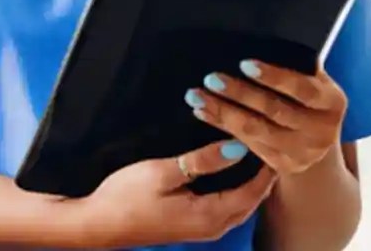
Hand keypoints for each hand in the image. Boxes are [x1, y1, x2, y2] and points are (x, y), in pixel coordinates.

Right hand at [82, 140, 276, 246]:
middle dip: (263, 176)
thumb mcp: (162, 172)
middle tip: (269, 145)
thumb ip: (202, 161)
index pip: (252, 190)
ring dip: (251, 184)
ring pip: (241, 206)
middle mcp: (213, 227)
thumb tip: (237, 147)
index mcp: (210, 215)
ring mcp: (203, 230)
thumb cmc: (126, 196)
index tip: (271, 140)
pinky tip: (232, 174)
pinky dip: (236, 190)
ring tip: (256, 156)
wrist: (99, 224)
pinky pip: (228, 208)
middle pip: (252, 201)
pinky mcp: (193, 226)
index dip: (265, 166)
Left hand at [186, 59, 347, 176]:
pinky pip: (246, 143)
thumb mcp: (311, 80)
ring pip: (256, 130)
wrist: (316, 140)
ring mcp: (302, 153)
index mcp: (333, 103)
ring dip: (222, 111)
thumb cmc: (306, 97)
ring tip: (196, 95)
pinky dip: (221, 125)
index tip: (244, 63)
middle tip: (211, 78)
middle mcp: (322, 132)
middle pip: (275, 110)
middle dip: (239, 93)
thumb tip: (256, 40)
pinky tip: (202, 111)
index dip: (274, 77)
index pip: (303, 89)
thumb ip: (294, 66)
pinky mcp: (282, 165)